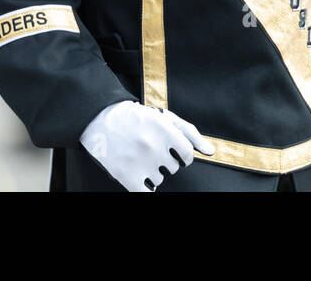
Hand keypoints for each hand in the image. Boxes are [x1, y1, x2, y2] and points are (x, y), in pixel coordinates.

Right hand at [79, 100, 215, 191]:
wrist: (100, 120)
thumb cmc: (137, 118)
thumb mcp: (165, 118)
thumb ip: (190, 133)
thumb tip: (210, 152)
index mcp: (164, 129)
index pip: (187, 154)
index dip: (183, 155)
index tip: (174, 152)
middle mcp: (153, 146)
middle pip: (173, 167)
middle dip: (165, 160)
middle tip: (150, 149)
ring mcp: (139, 162)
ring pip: (160, 179)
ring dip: (153, 172)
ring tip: (140, 157)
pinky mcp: (125, 176)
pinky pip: (146, 193)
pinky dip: (146, 188)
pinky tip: (141, 178)